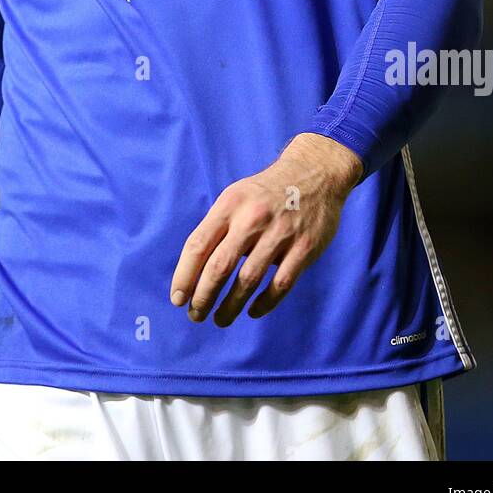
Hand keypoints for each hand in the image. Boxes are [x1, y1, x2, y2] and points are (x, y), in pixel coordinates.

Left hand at [169, 133, 362, 326]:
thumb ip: (217, 227)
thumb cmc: (265, 192)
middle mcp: (253, 218)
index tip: (177, 298)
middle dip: (203, 297)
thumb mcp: (236, 196)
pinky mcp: (305, 248)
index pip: (198, 245)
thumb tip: (194, 269)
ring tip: (220, 319)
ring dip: (230, 306)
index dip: (185, 275)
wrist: (315, 173)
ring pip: (248, 281)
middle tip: (195, 315)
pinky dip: (264, 303)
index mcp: (230, 205)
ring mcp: (280, 234)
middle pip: (219, 267)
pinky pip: (281, 285)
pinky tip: (252, 311)